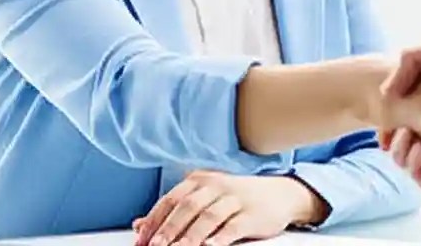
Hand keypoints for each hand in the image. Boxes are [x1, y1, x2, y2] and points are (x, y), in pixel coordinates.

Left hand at [133, 170, 326, 245]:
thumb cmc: (237, 198)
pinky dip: (220, 237)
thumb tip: (140, 225)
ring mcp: (235, 199)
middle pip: (187, 207)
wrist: (280, 194)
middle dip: (169, 229)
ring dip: (190, 236)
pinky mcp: (252, 214)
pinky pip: (233, 226)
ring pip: (208, 217)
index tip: (141, 239)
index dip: (154, 220)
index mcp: (200, 180)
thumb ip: (174, 211)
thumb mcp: (205, 198)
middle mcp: (216, 186)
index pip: (170, 200)